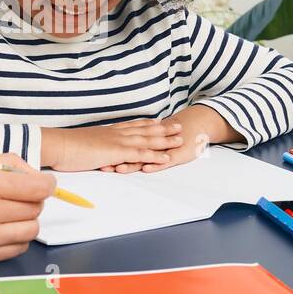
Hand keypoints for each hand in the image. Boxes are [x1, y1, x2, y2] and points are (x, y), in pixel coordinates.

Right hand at [0, 153, 54, 261]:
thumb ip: (8, 163)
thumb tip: (36, 173)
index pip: (40, 188)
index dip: (47, 184)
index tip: (43, 183)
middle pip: (37, 208)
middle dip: (33, 200)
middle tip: (17, 196)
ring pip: (32, 229)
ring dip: (26, 220)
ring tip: (8, 212)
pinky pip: (19, 248)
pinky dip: (16, 237)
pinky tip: (1, 227)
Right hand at [41, 119, 183, 171]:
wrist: (57, 145)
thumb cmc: (64, 146)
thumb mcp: (81, 144)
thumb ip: (92, 146)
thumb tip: (94, 151)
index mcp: (107, 131)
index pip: (131, 125)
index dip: (146, 123)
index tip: (158, 121)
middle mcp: (115, 134)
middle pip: (144, 130)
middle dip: (163, 129)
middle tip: (178, 126)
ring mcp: (117, 142)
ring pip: (147, 140)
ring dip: (165, 140)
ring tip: (180, 139)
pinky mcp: (117, 153)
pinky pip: (141, 154)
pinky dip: (155, 156)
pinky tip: (166, 158)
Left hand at [112, 106, 241, 173]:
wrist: (197, 123)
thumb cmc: (174, 132)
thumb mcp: (152, 136)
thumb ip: (136, 140)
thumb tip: (115, 150)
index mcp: (142, 137)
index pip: (122, 144)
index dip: (108, 150)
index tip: (94, 156)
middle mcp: (151, 142)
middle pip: (131, 151)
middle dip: (116, 159)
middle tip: (101, 165)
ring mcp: (164, 147)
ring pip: (146, 155)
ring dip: (132, 163)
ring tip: (120, 169)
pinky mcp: (178, 153)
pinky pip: (165, 160)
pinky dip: (155, 164)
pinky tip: (146, 168)